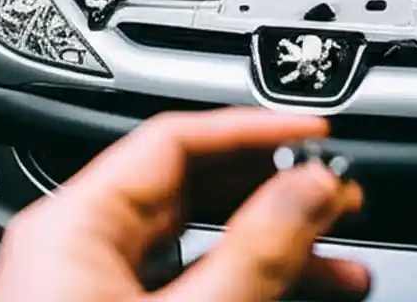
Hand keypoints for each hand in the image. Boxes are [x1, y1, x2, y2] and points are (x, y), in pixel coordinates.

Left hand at [0, 109, 368, 301]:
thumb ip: (258, 251)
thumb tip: (311, 188)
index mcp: (74, 226)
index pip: (175, 141)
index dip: (252, 130)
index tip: (314, 133)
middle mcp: (77, 249)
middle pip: (189, 189)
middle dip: (271, 189)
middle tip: (337, 191)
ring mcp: (91, 291)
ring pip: (195, 242)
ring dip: (271, 243)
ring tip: (342, 254)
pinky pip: (186, 284)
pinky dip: (243, 283)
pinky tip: (298, 294)